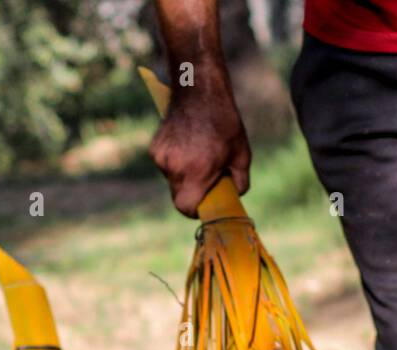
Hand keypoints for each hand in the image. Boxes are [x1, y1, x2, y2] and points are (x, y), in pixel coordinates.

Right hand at [149, 65, 250, 216]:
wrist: (199, 90)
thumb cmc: (224, 123)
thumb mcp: (242, 154)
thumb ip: (240, 181)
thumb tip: (235, 195)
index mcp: (196, 172)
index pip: (186, 207)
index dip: (195, 211)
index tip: (203, 206)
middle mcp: (174, 167)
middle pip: (179, 196)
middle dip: (192, 193)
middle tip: (206, 180)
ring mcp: (161, 157)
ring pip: (172, 180)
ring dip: (184, 176)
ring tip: (198, 156)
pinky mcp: (154, 148)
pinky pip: (165, 166)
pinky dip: (176, 162)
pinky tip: (187, 146)